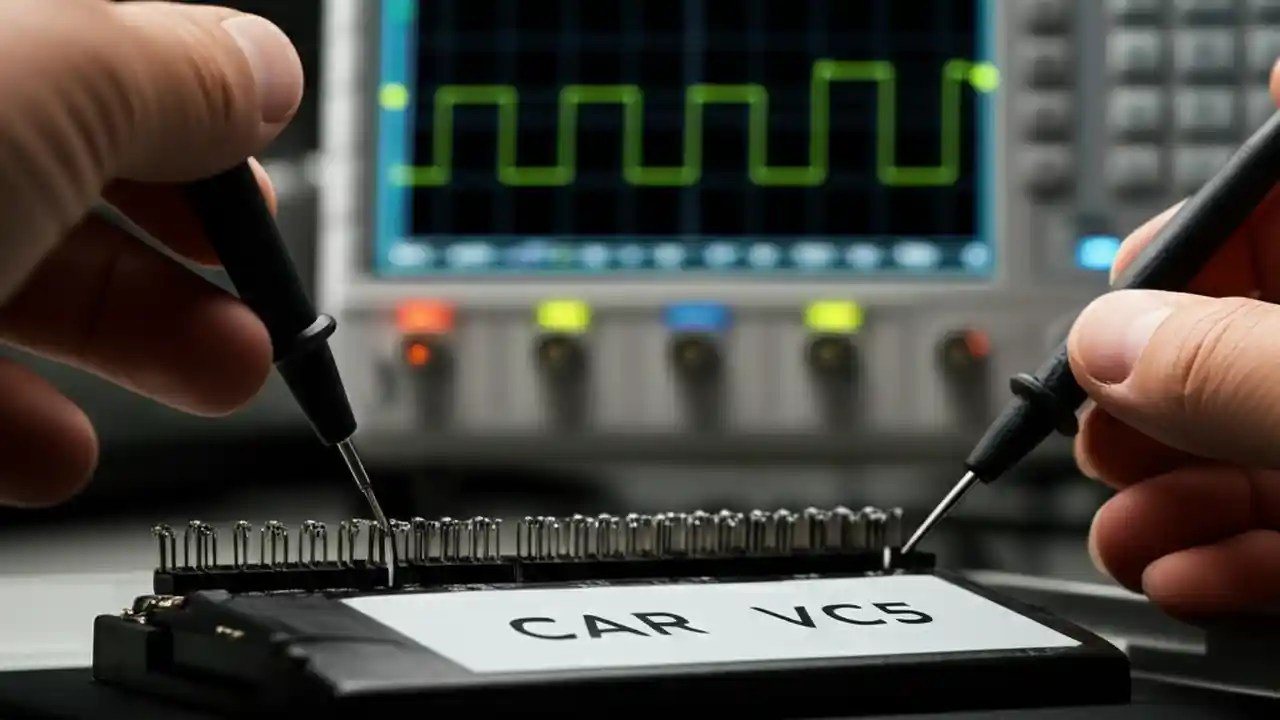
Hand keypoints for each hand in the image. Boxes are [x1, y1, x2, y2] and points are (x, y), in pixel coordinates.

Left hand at [0, 1, 302, 505]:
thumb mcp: (41, 88)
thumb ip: (171, 73)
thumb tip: (265, 69)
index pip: (103, 70)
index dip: (194, 129)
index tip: (258, 195)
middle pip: (77, 189)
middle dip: (193, 257)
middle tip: (261, 307)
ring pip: (23, 289)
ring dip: (144, 343)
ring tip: (221, 377)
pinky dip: (23, 432)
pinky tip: (57, 453)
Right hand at [1068, 63, 1279, 618]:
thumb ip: (1228, 363)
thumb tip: (1103, 343)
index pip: (1250, 199)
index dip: (1175, 257)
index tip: (1118, 328)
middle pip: (1234, 332)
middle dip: (1147, 407)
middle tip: (1107, 445)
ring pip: (1253, 439)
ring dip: (1167, 501)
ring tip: (1129, 539)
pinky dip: (1229, 558)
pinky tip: (1188, 575)